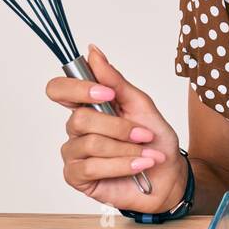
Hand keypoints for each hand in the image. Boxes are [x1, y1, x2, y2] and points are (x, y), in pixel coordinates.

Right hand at [45, 44, 184, 212]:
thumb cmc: (155, 140)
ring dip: (126, 149)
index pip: (59, 89)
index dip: (77, 88)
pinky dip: (122, 165)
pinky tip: (139, 166)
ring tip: (147, 154)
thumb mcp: (141, 106)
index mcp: (88, 106)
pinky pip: (91, 167)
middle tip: (143, 134)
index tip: (107, 93)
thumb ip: (115, 81)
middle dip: (118, 127)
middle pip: (79, 119)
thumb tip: (93, 52)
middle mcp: (76, 129)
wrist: (169, 175)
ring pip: (90, 143)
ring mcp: (74, 154)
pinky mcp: (77, 177)